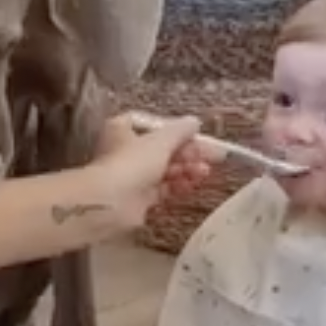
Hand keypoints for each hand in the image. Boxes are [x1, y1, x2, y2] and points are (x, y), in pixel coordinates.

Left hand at [94, 113, 223, 228]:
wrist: (111, 203)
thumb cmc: (132, 163)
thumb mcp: (161, 140)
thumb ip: (180, 130)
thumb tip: (195, 122)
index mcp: (125, 130)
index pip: (156, 127)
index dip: (177, 131)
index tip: (198, 135)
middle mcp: (127, 152)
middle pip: (164, 150)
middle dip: (188, 153)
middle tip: (213, 156)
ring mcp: (133, 177)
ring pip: (165, 170)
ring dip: (187, 169)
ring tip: (205, 172)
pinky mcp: (140, 199)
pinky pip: (163, 189)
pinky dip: (179, 186)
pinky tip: (194, 184)